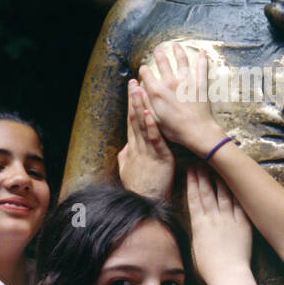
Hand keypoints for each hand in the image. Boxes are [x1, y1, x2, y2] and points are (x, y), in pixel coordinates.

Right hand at [117, 79, 174, 198]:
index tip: (131, 89)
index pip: (131, 121)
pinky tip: (150, 113)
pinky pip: (154, 139)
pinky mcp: (159, 157)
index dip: (130, 104)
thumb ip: (126, 157)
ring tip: (139, 89)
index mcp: (133, 147)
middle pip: (134, 118)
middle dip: (134, 99)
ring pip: (142, 125)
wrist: (144, 204)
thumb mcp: (129, 171)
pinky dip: (151, 125)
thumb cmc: (139, 189)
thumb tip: (125, 148)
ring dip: (140, 106)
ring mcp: (147, 151)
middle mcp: (138, 146)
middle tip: (133, 81)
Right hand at [137, 41, 223, 155]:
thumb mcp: (153, 118)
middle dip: (159, 55)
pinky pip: (201, 68)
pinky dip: (202, 59)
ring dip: (177, 50)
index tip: (143, 69)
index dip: (144, 70)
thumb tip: (136, 90)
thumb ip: (144, 102)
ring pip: (181, 60)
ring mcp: (186, 82)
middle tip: (157, 50)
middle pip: (162, 62)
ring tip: (175, 44)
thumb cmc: (174, 129)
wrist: (196, 131)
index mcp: (157, 91)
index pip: (147, 74)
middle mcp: (170, 83)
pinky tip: (202, 52)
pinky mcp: (199, 85)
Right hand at [185, 166, 251, 280]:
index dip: (191, 183)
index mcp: (198, 225)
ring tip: (215, 166)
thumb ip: (195, 236)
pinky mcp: (242, 224)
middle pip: (206, 192)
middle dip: (202, 176)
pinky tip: (233, 181)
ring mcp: (228, 220)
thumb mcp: (194, 250)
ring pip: (222, 194)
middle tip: (200, 161)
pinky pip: (238, 203)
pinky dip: (235, 191)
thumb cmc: (209, 270)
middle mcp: (212, 219)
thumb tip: (192, 228)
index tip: (190, 170)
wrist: (228, 275)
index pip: (193, 199)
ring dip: (218, 179)